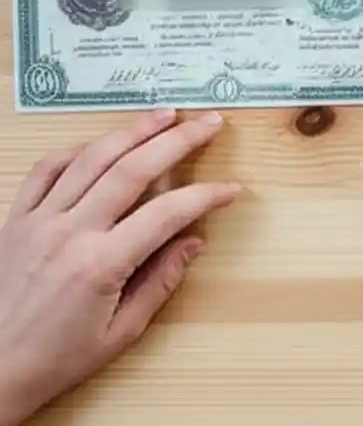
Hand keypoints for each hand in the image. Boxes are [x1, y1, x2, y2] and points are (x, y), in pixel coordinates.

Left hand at [0, 110, 239, 425]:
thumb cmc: (54, 359)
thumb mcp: (120, 333)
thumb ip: (159, 282)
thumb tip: (192, 243)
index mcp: (100, 265)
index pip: (167, 213)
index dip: (205, 196)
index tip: (230, 188)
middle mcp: (69, 233)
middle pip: (132, 170)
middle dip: (177, 141)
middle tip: (208, 123)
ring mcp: (37, 221)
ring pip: (91, 159)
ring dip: (132, 131)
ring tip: (163, 114)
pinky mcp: (14, 220)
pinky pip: (46, 170)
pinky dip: (77, 150)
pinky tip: (102, 143)